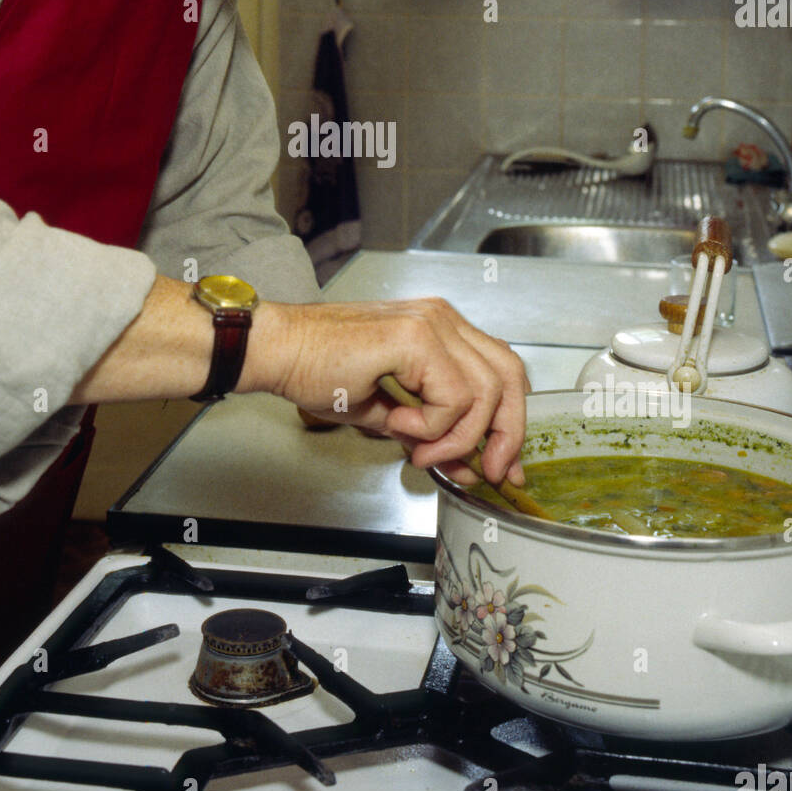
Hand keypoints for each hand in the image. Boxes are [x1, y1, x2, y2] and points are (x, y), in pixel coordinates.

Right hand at [247, 295, 527, 486]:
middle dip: (505, 433)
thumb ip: (433, 433)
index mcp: (442, 328)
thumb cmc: (321, 372)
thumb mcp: (391, 412)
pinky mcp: (417, 336)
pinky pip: (453, 398)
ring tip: (419, 450)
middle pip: (509, 376)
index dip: (510, 421)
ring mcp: (433, 323)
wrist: (280, 353)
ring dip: (456, 438)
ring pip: (485, 393)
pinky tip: (398, 426)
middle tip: (484, 471)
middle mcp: (444, 319)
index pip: (502, 370)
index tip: (502, 463)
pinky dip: (433, 427)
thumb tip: (466, 465)